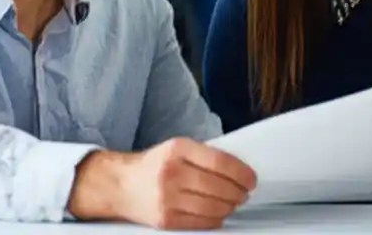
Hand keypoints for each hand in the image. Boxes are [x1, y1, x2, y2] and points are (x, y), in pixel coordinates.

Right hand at [69, 139, 256, 229]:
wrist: (120, 185)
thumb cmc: (154, 165)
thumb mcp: (177, 148)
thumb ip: (204, 156)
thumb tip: (239, 172)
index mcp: (177, 149)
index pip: (220, 162)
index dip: (242, 173)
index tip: (251, 179)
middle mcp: (172, 173)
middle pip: (220, 187)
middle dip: (239, 192)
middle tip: (244, 193)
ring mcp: (168, 198)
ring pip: (214, 207)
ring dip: (230, 206)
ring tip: (232, 202)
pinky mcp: (166, 219)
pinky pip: (202, 222)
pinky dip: (216, 218)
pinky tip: (217, 212)